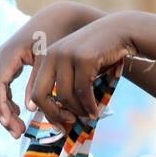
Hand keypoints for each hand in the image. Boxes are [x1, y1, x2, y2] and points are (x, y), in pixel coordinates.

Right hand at [0, 2, 95, 137]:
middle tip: (18, 134)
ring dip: (4, 112)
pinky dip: (7, 103)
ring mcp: (2, 61)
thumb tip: (29, 109)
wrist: (56, 17)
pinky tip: (19, 115)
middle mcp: (0, 58)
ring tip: (19, 129)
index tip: (10, 125)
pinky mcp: (8, 65)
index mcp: (8, 55)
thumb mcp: (48, 60)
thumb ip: (38, 83)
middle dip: (2, 115)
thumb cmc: (55, 36)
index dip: (1, 108)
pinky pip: (0, 88)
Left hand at [27, 11, 135, 128]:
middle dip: (54, 114)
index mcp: (45, 57)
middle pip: (40, 95)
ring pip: (64, 96)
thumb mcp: (75, 67)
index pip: (35, 91)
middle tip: (69, 123)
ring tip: (88, 115)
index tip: (58, 124)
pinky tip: (96, 111)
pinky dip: (89, 105)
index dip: (45, 111)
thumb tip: (59, 116)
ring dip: (78, 110)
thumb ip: (65, 85)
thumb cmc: (99, 54)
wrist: (120, 31)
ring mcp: (66, 55)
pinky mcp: (83, 59)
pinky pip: (83, 91)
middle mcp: (51, 54)